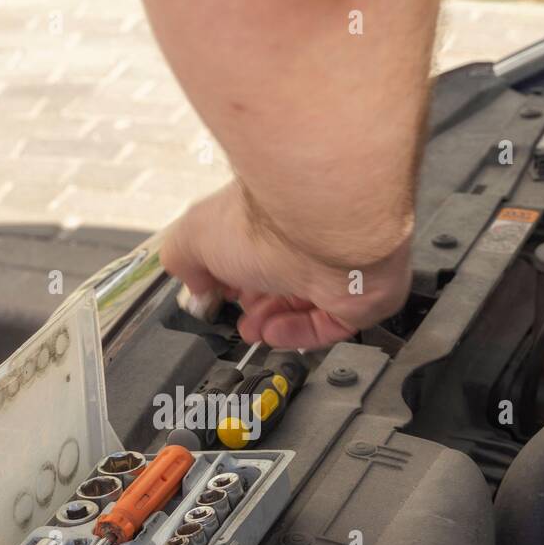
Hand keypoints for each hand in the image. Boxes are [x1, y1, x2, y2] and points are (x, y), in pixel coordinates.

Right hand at [160, 181, 413, 349]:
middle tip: (236, 317)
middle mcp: (309, 234)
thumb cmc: (266, 222)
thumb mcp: (195, 236)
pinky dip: (299, 331)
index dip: (233, 273)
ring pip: (306, 301)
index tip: (217, 293)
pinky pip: (330, 322)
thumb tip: (191, 280)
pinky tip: (274, 332)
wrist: (322, 233)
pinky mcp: (360, 295)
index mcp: (273, 212)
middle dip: (253, 303)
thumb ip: (183, 258)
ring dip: (272, 320)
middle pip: (281, 276)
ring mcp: (338, 264)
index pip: (254, 244)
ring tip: (251, 330)